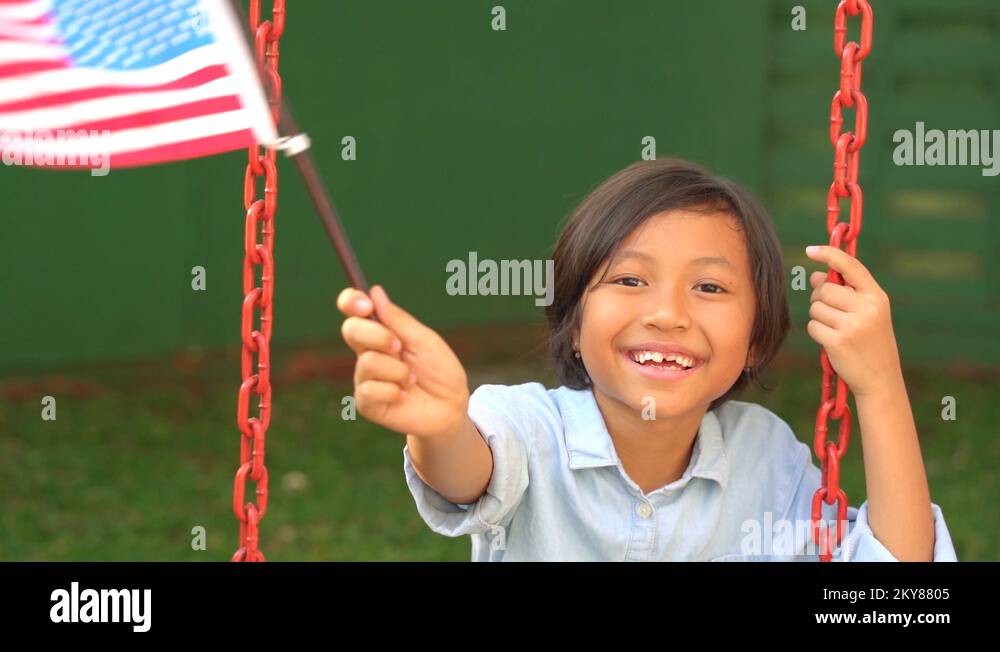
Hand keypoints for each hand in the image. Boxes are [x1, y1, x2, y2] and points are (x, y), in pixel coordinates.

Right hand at [336, 285, 470, 437]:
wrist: (452, 406)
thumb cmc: (440, 371)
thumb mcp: (425, 340)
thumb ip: (399, 320)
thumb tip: (375, 292)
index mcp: (381, 333)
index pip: (354, 311)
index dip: (350, 301)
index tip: (364, 303)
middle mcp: (368, 353)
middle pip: (351, 329)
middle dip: (378, 336)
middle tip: (400, 347)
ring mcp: (365, 378)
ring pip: (367, 362)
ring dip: (397, 370)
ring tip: (411, 380)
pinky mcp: (367, 403)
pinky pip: (370, 389)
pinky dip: (394, 391)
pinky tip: (405, 396)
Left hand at [804, 245, 901, 397]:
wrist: (880, 379)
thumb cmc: (870, 342)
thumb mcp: (868, 314)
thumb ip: (846, 293)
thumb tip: (815, 276)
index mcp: (876, 296)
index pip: (850, 266)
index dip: (829, 255)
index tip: (811, 250)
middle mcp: (867, 308)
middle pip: (825, 289)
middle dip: (820, 298)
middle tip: (831, 313)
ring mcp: (853, 325)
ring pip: (816, 307)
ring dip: (819, 318)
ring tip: (836, 330)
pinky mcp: (838, 341)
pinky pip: (813, 326)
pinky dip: (817, 333)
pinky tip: (832, 343)